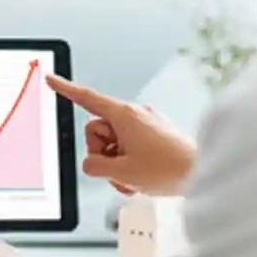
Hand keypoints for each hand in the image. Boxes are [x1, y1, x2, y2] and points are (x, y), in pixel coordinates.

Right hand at [48, 75, 195, 195]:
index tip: (52, 79)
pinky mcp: (156, 134)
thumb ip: (95, 167)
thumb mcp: (122, 173)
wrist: (205, 173)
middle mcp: (135, 114)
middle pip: (98, 130)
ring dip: (118, 163)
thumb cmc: (170, 169)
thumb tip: (90, 164)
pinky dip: (130, 163)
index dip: (66, 89)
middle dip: (102, 153)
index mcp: (124, 115)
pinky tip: (143, 178)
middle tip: (120, 171)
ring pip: (114, 143)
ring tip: (136, 178)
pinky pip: (130, 146)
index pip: (87, 98)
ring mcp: (146, 124)